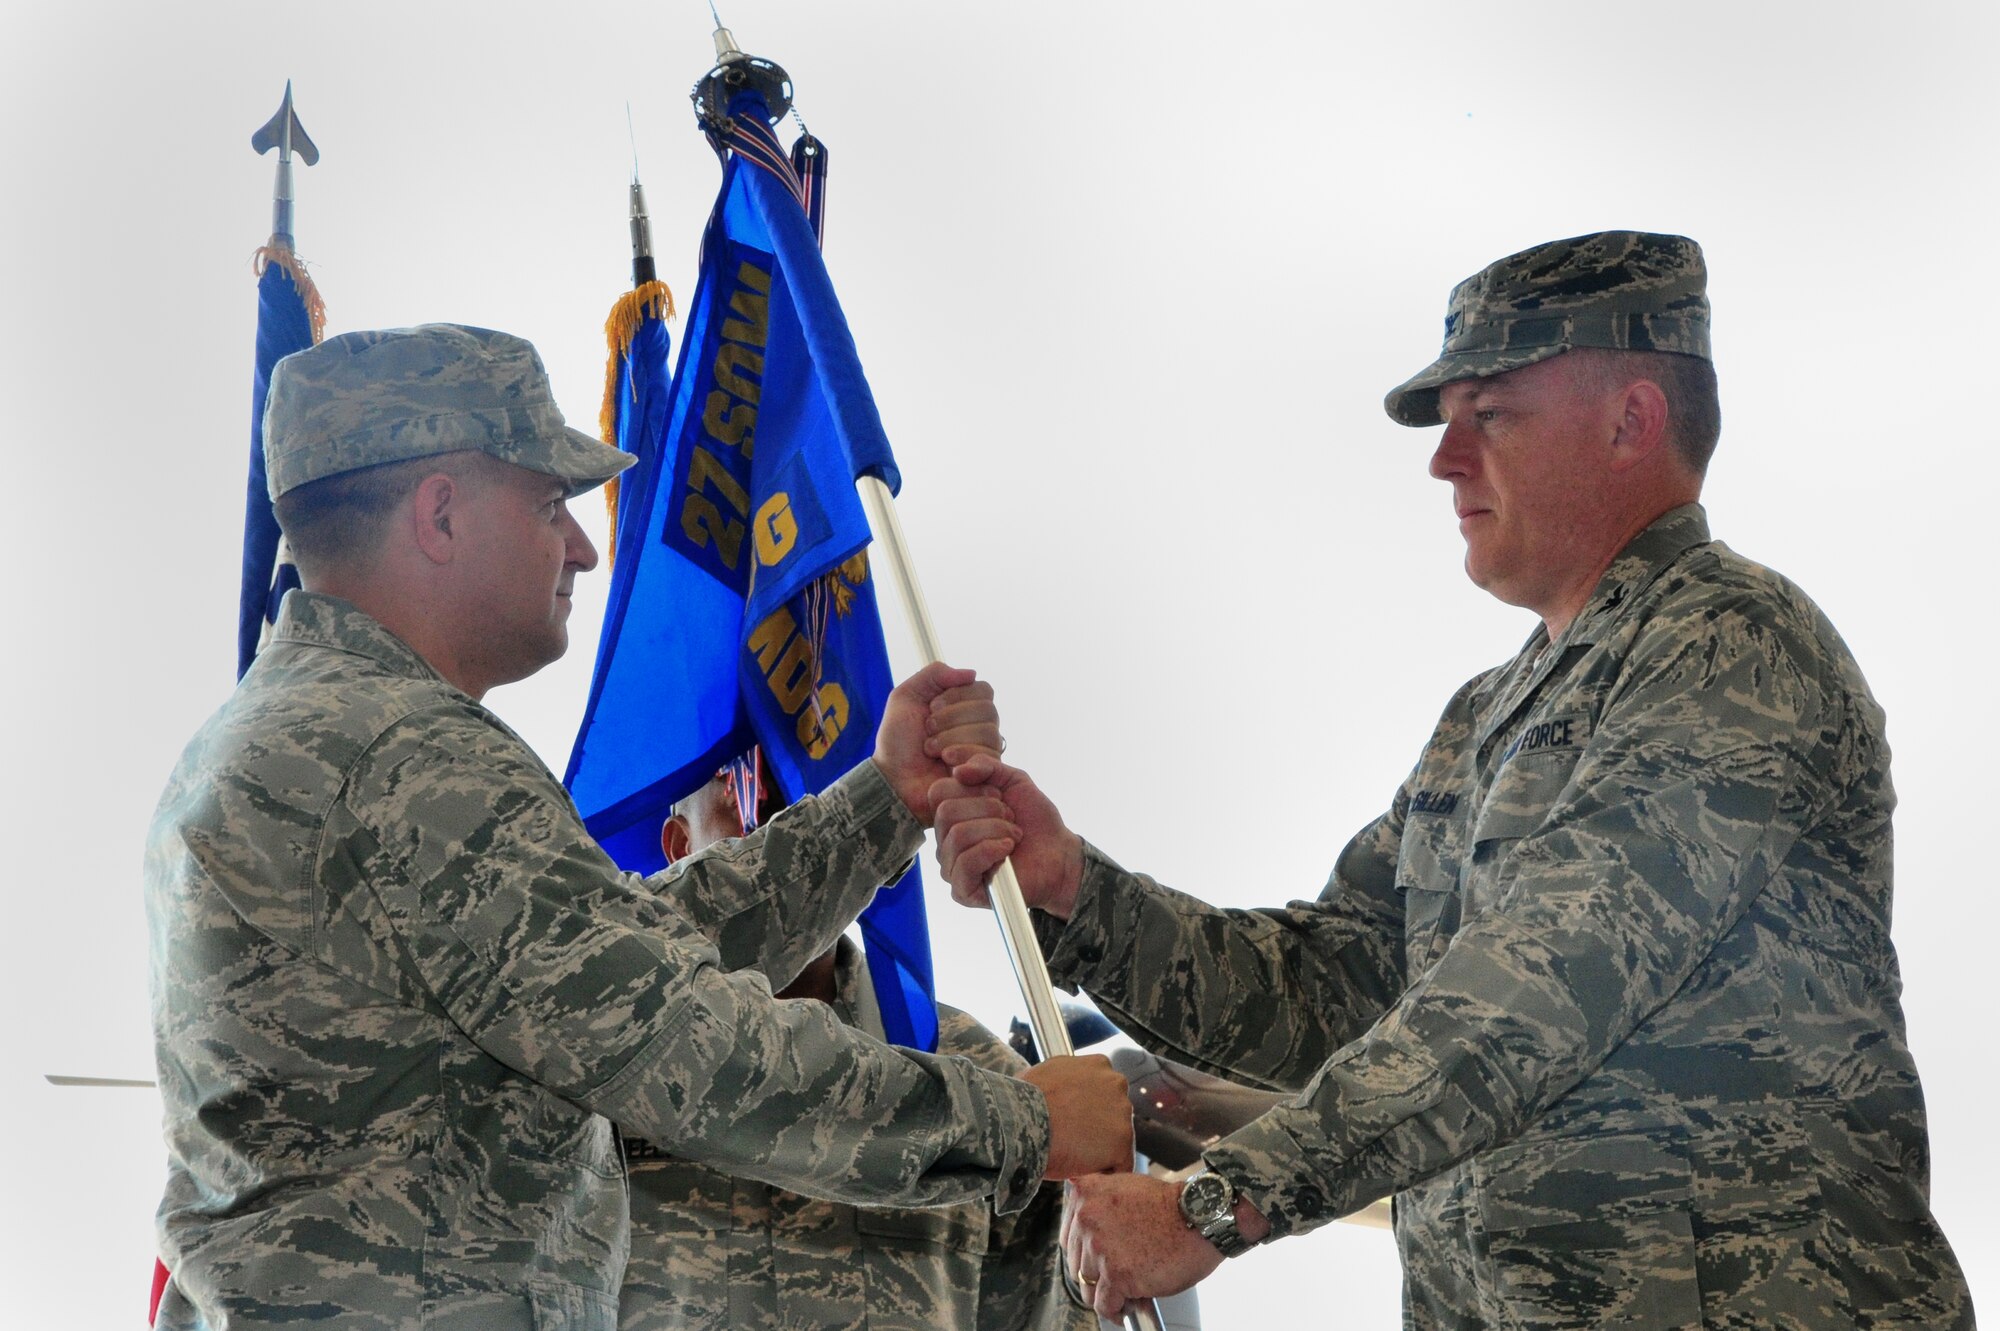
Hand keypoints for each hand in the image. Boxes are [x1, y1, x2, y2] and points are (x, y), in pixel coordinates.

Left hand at [871, 663, 999, 823]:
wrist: (894, 778)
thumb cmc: (898, 740)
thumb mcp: (905, 696)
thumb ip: (934, 674)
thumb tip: (972, 673)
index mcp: (965, 705)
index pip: (983, 689)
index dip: (957, 696)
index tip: (931, 708)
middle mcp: (980, 726)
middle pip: (988, 710)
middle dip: (950, 719)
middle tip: (928, 731)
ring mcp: (984, 751)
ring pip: (989, 733)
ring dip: (951, 739)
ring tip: (931, 750)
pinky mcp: (984, 773)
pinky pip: (987, 756)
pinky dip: (961, 755)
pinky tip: (944, 764)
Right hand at [929, 753, 1084, 917]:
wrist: (1058, 854)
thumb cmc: (1034, 820)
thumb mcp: (1013, 780)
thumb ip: (985, 765)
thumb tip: (953, 766)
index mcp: (952, 814)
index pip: (938, 791)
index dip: (973, 789)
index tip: (1000, 796)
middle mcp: (945, 840)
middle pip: (946, 812)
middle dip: (988, 810)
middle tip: (1011, 819)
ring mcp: (951, 867)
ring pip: (957, 836)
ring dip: (996, 830)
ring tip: (1014, 836)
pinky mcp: (962, 891)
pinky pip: (964, 863)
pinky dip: (991, 851)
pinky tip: (1007, 851)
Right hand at [1021, 1054, 1132, 1179]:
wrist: (1021, 1121)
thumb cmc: (1023, 1099)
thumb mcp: (1045, 1073)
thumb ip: (1064, 1079)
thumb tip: (1055, 1090)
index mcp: (1099, 1065)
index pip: (1104, 1090)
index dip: (1088, 1110)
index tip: (1072, 1121)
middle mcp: (1116, 1085)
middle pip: (1114, 1113)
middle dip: (1096, 1128)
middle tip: (1070, 1140)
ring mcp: (1122, 1115)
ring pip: (1117, 1140)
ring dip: (1099, 1150)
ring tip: (1070, 1156)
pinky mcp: (1122, 1144)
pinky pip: (1119, 1165)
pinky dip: (1103, 1172)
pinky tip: (1080, 1172)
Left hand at [1063, 1173, 1224, 1320]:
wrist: (1199, 1217)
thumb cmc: (1171, 1205)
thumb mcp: (1125, 1188)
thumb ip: (1100, 1206)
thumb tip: (1089, 1236)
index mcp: (1085, 1194)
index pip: (1069, 1237)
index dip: (1086, 1254)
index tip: (1099, 1261)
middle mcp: (1086, 1219)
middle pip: (1076, 1263)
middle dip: (1097, 1274)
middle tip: (1119, 1275)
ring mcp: (1099, 1248)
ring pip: (1087, 1287)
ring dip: (1106, 1292)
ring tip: (1126, 1290)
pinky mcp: (1116, 1274)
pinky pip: (1103, 1305)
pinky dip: (1115, 1310)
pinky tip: (1127, 1306)